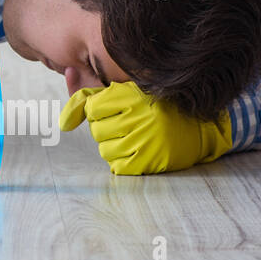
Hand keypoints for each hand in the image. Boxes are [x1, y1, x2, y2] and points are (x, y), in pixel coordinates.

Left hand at [59, 81, 232, 174]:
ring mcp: (145, 142)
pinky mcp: (150, 163)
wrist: (198, 128)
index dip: (98, 110)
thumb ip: (87, 96)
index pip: (91, 107)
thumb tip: (62, 112)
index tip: (112, 110)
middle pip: (96, 130)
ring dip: (113, 144)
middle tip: (128, 124)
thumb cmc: (154, 107)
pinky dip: (122, 161)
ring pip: (104, 149)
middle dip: (106, 127)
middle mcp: (139, 118)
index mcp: (132, 96)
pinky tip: (137, 150)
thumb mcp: (124, 92)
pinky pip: (116, 167)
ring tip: (134, 136)